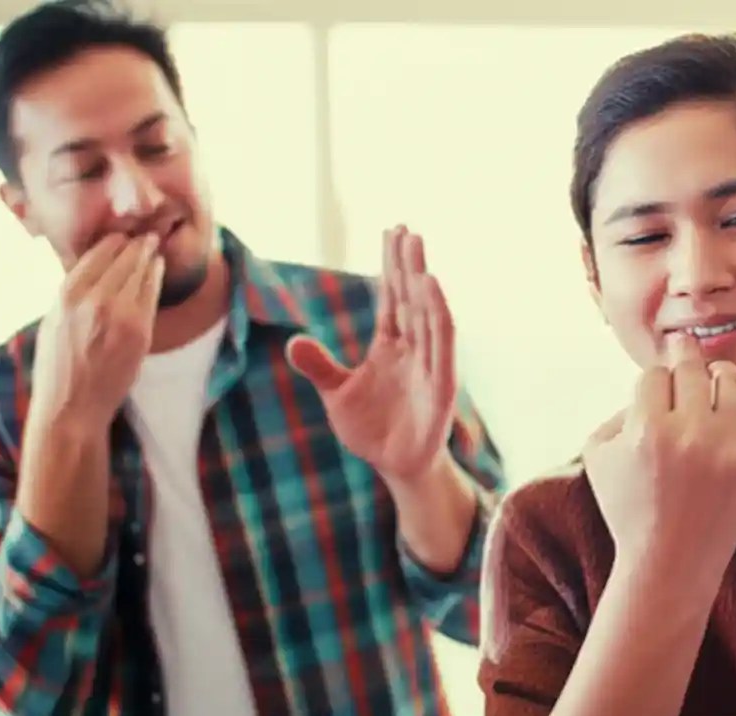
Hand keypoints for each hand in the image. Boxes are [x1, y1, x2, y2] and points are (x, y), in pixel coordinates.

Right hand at [29, 233, 163, 431]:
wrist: (73, 408)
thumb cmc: (58, 367)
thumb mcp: (53, 320)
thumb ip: (72, 293)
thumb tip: (93, 266)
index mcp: (66, 295)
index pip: (97, 253)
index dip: (113, 240)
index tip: (121, 234)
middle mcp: (94, 300)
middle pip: (124, 258)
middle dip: (137, 244)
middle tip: (146, 234)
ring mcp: (121, 315)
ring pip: (141, 272)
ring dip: (149, 256)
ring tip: (153, 246)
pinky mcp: (141, 331)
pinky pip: (152, 294)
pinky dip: (155, 277)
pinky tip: (157, 267)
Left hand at [286, 225, 456, 484]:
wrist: (395, 467)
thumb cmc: (373, 429)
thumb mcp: (337, 394)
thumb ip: (320, 367)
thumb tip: (294, 341)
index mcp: (390, 346)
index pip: (392, 296)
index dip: (391, 265)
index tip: (393, 231)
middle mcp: (413, 348)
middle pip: (410, 297)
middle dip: (408, 263)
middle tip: (406, 228)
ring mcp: (429, 364)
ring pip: (427, 314)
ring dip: (423, 282)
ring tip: (417, 249)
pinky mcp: (441, 384)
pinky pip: (440, 344)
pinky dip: (438, 315)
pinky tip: (431, 288)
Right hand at [582, 335, 735, 573]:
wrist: (670, 563)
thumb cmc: (629, 510)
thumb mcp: (598, 458)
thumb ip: (615, 413)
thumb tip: (650, 384)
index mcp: (647, 430)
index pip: (655, 374)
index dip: (653, 379)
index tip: (656, 387)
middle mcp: (689, 434)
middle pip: (692, 368)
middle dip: (684, 361)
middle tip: (683, 353)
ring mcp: (727, 447)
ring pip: (730, 378)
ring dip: (717, 374)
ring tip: (710, 379)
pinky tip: (728, 412)